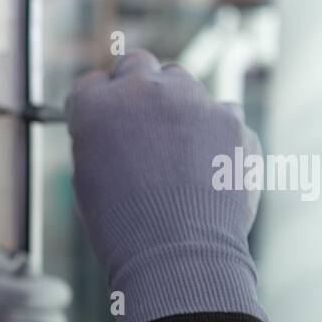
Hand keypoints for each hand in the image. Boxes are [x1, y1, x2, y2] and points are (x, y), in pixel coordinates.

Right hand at [64, 49, 277, 321]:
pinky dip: (215, 136)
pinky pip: (221, 115)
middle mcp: (142, 90)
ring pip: (183, 85)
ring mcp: (191, 100)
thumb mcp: (90, 181)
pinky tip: (208, 171)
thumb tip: (116, 128)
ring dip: (178, 107)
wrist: (178, 256)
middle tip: (141, 124)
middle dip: (138, 88)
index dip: (98, 106)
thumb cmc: (123, 229)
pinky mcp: (231, 118)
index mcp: (96, 107)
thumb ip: (100, 141)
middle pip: (138, 65)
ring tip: (178, 154)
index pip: (92, 85)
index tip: (105, 125)